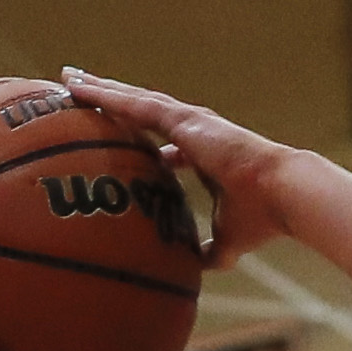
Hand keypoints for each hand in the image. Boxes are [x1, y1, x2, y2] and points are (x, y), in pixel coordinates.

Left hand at [59, 69, 297, 267]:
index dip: (136, 137)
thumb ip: (209, 253)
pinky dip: (107, 95)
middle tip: (78, 90)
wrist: (282, 196)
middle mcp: (191, 130)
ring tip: (70, 78)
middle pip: (138, 110)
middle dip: (109, 99)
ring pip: (132, 99)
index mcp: (200, 152)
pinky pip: (135, 104)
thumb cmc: (261, 219)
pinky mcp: (185, 120)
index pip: (159, 140)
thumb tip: (193, 271)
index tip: (116, 136)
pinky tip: (81, 87)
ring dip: (100, 89)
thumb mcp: (228, 242)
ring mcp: (188, 121)